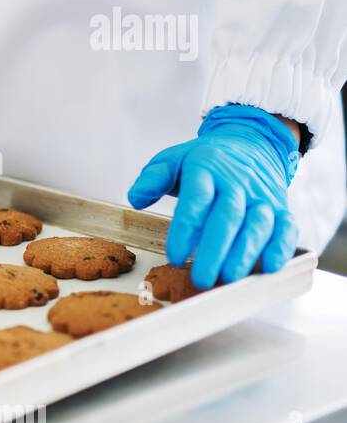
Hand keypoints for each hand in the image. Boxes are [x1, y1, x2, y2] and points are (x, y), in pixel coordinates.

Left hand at [127, 105, 299, 288]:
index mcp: (206, 170)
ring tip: (230, 277)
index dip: (186, 229)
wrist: (251, 143)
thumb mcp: (174, 159)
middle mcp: (237, 184)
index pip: (196, 200)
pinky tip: (270, 267)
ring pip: (258, 225)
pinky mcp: (281, 208)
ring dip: (245, 253)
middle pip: (228, 217)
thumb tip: (136, 199)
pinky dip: (281, 247)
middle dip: (215, 250)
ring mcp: (261, 197)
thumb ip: (153, 178)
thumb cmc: (205, 160)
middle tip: (201, 278)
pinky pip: (286, 227)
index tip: (175, 255)